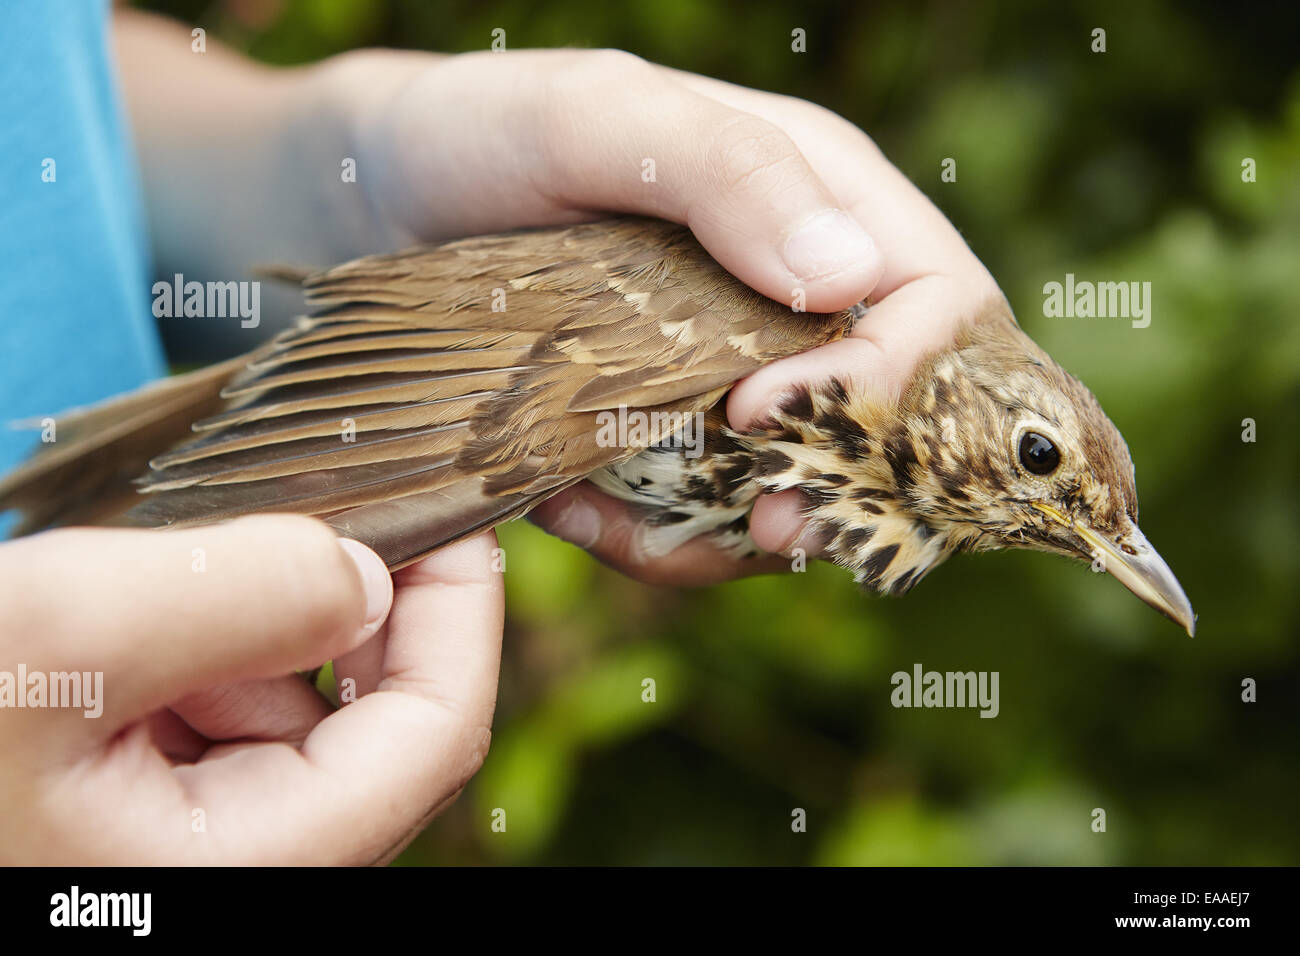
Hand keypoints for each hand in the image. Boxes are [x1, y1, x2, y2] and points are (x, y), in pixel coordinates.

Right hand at [0, 517, 501, 863]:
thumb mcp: (53, 639)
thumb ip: (234, 594)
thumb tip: (363, 572)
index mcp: (248, 869)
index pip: (435, 735)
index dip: (464, 610)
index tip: (454, 509)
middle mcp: (236, 873)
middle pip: (372, 722)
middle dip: (349, 602)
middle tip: (314, 505)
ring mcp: (185, 850)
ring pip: (288, 713)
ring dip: (255, 622)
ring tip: (167, 571)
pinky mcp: (133, 822)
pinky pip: (213, 721)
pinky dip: (197, 651)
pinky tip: (128, 618)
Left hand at [322, 49, 1004, 579]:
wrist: (370, 201)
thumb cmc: (479, 131)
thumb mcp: (591, 119)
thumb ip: (724, 172)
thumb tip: (846, 277)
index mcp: (819, 198)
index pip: (936, 307)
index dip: (887, 383)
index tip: (761, 415)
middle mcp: (799, 295)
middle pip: (894, 423)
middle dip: (833, 491)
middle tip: (755, 527)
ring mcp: (739, 373)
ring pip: (803, 489)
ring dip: (728, 533)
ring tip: (614, 518)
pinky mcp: (676, 435)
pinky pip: (710, 517)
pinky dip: (656, 538)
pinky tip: (573, 508)